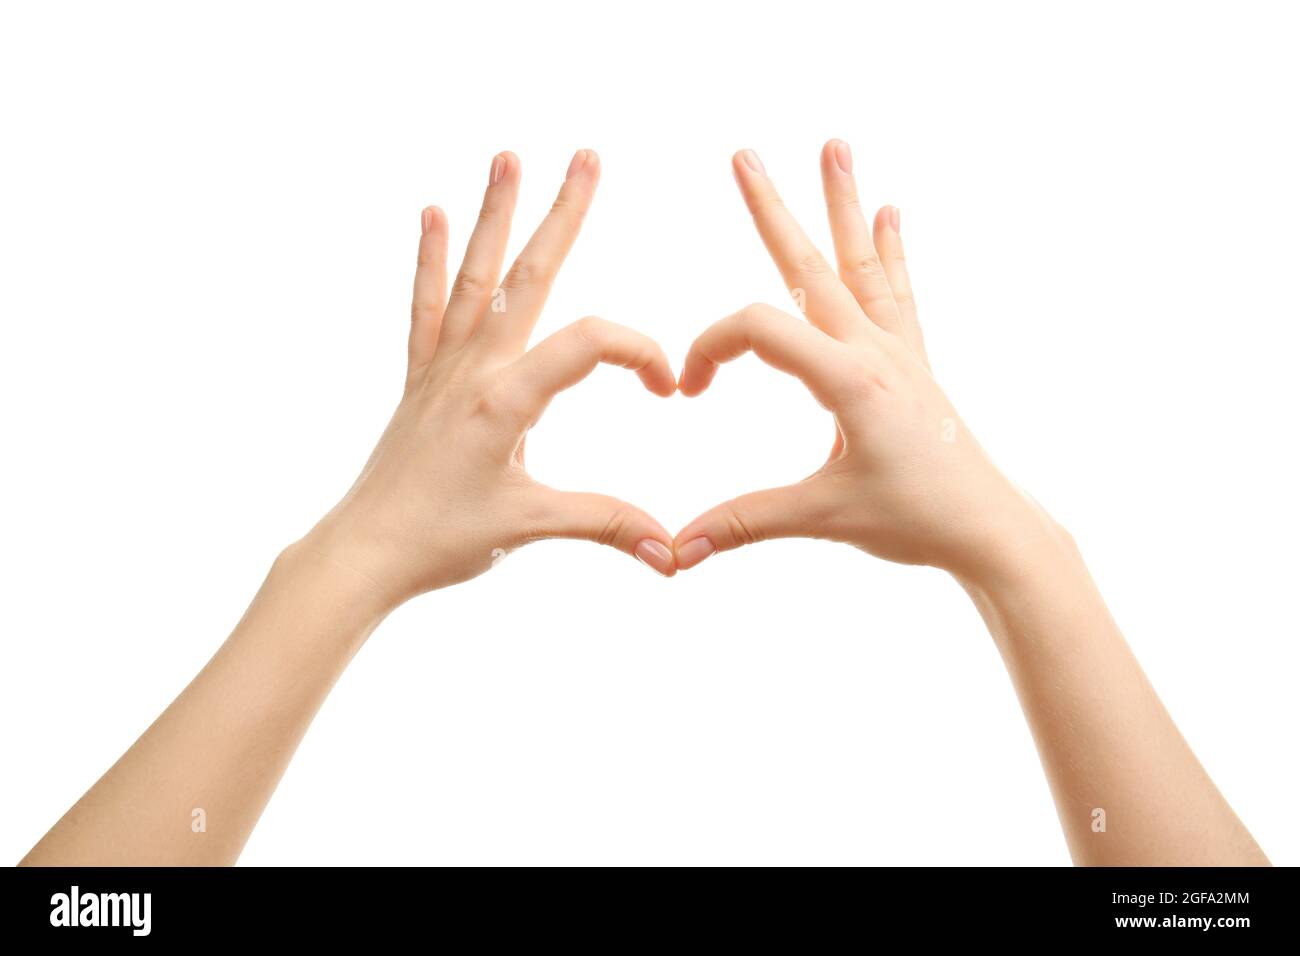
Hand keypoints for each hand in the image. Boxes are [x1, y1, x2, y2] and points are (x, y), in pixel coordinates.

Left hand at [301, 150, 677, 609]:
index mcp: (505, 398)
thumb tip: (673, 552)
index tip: (666, 386)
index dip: (638, 352)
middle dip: (563, 214)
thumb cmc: (442, 540)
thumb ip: (606, 525)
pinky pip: (426, 306)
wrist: (365, 551)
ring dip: (493, 214)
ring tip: (507, 156)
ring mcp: (441, 367)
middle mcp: (472, 368)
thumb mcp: (531, 526)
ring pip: (475, 276)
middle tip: (586, 156)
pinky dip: (429, 260)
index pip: (588, 344)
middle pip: (528, 275)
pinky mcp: (421, 379)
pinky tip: (431, 214)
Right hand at [673, 142, 1058, 581]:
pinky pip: (898, 294)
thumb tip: (676, 550)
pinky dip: (890, 252)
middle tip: (743, 153)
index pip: (760, 329)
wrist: (990, 528)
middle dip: (772, 209)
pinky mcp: (913, 363)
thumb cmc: (915, 520)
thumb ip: (746, 523)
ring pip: (859, 264)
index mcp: (849, 379)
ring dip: (842, 204)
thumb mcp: (823, 518)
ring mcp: (899, 351)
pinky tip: (891, 212)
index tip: (690, 390)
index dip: (712, 347)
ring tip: (835, 146)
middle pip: (811, 266)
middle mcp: (875, 351)